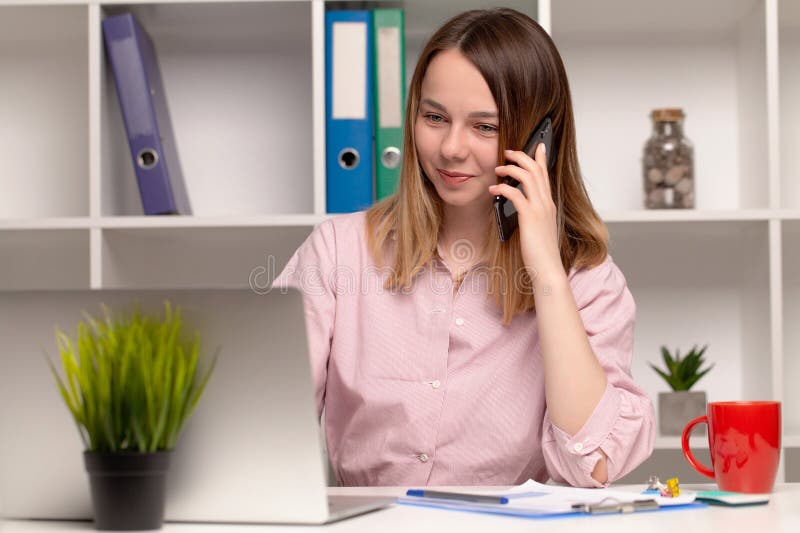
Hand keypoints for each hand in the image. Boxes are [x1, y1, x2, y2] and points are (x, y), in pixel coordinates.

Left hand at [488, 143, 563, 282]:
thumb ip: (532, 215)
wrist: (548, 268)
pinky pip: (515, 194)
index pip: (546, 175)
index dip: (541, 158)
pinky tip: (493, 190)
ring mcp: (540, 208)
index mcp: (549, 205)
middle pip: (536, 169)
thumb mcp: (538, 229)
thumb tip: (519, 208)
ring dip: (511, 168)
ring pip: (527, 176)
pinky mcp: (530, 216)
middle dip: (521, 156)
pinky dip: (502, 188)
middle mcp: (546, 203)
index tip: (537, 146)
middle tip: (507, 151)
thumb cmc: (540, 253)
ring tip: (498, 168)